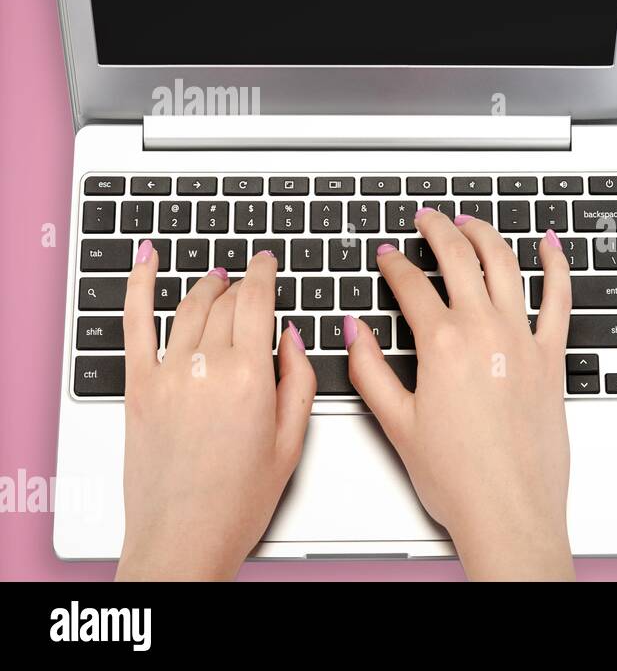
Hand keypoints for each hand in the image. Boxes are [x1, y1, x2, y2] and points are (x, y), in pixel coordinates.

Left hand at [115, 244, 314, 580]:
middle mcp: (207, 368)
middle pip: (224, 302)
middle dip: (240, 284)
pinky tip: (145, 261)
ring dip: (205, 285)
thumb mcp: (291, 441)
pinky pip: (134, 323)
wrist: (183, 537)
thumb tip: (292, 337)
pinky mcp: (137, 388)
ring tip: (215, 278)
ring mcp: (166, 375)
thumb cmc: (238, 501)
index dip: (264, 273)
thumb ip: (299, 380)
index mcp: (251, 378)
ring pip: (188, 308)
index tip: (267, 262)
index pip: (257, 302)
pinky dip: (138, 286)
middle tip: (248, 278)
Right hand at [345, 210, 573, 580]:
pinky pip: (560, 298)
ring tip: (471, 221)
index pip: (411, 285)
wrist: (509, 508)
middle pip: (460, 259)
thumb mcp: (396, 422)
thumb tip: (354, 329)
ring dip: (486, 235)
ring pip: (507, 266)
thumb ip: (370, 369)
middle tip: (426, 218)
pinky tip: (550, 244)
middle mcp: (485, 331)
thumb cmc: (456, 477)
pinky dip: (556, 265)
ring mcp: (524, 340)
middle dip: (438, 230)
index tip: (387, 255)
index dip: (393, 264)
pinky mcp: (552, 357)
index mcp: (442, 345)